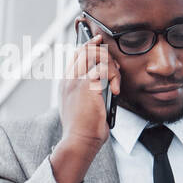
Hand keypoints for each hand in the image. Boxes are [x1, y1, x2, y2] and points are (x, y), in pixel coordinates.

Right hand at [50, 33, 120, 182]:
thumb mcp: (84, 106)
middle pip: (85, 50)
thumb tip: (105, 85)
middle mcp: (69, 78)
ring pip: (95, 56)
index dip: (88, 45)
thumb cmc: (85, 128)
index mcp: (66, 82)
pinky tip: (116, 90)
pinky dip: (114, 76)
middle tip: (115, 70)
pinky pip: (103, 68)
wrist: (79, 141)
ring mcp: (76, 81)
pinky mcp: (87, 86)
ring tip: (116, 83)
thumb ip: (90, 91)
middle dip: (104, 54)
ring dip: (111, 66)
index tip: (98, 41)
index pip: (76, 55)